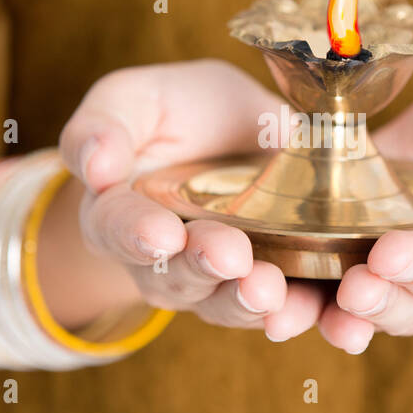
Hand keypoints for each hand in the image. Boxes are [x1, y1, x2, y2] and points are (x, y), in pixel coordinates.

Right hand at [58, 60, 323, 337]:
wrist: (244, 132)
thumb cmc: (179, 113)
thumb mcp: (137, 100)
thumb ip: (106, 125)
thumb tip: (94, 165)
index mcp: (119, 214)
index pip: (117, 229)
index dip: (136, 234)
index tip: (160, 234)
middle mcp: (164, 261)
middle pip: (176, 275)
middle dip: (204, 267)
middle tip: (229, 256)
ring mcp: (218, 281)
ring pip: (228, 302)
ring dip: (248, 300)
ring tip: (270, 289)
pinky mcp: (274, 285)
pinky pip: (284, 308)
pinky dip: (301, 312)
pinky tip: (318, 309)